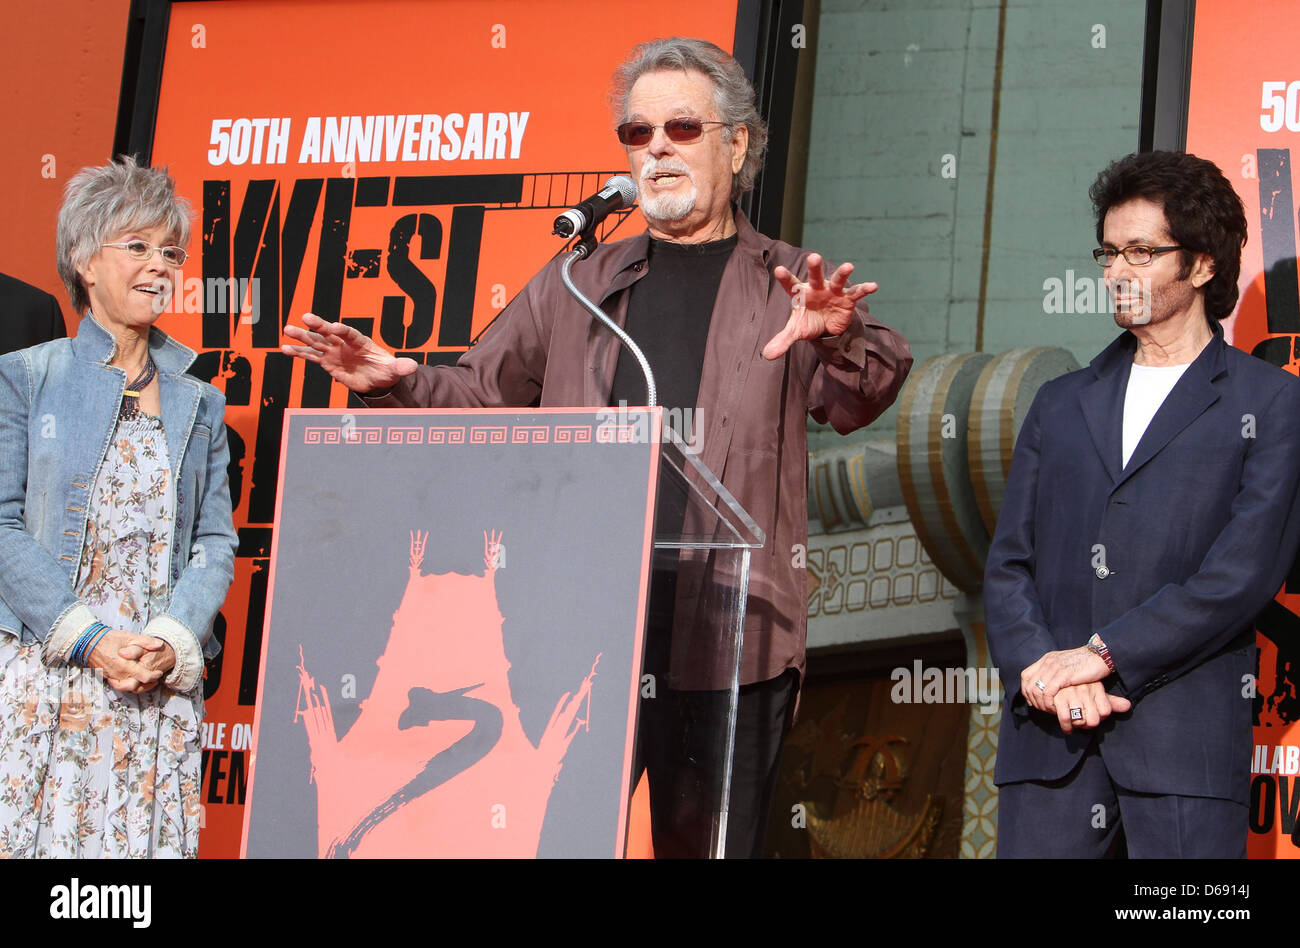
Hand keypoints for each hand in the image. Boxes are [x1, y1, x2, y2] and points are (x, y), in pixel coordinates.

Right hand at [83, 630, 166, 693]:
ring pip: (128, 689)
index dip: (154, 676)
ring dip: (139, 687)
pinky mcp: (107, 677)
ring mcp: (112, 677)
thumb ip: (145, 641)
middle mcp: (118, 674)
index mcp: (125, 665)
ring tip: (147, 681)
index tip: (159, 672)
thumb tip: (160, 645)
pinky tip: (134, 680)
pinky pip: (120, 686)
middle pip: (137, 686)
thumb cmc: (109, 639)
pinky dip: (129, 686)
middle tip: (155, 678)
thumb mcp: (129, 637)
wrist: (89, 642)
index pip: (144, 677)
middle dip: (148, 684)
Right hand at [282, 313, 419, 393]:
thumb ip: (401, 367)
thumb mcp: (394, 370)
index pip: (350, 333)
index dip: (343, 330)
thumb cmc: (385, 370)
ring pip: (316, 342)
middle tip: (306, 317)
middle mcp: (344, 343)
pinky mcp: (326, 362)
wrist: (376, 379)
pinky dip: (298, 353)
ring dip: (302, 336)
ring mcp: (333, 351)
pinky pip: (311, 357)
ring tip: (288, 330)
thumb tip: (412, 366)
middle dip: (319, 325)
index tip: (334, 327)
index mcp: (360, 341)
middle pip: (329, 332)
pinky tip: (285, 349)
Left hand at [762, 253, 876, 359]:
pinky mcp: (847, 298)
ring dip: (842, 273)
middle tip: (813, 256)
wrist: (828, 326)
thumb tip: (767, 356)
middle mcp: (817, 288)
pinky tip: (873, 286)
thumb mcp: (796, 331)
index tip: (779, 270)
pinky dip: (865, 289)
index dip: (786, 278)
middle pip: (815, 276)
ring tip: (849, 266)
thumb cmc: (809, 321)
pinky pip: (857, 292)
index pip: (791, 284)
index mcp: (801, 293)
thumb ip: (783, 340)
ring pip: (838, 280)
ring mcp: (833, 291)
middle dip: (815, 267)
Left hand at [1020, 646, 1111, 712]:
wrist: (1100, 656)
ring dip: (1042, 704)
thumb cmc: (1087, 665)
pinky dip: (1049, 703)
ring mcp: (1054, 667)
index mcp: (1047, 659)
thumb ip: (1055, 673)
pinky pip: (1048, 692)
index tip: (1033, 702)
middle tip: (1043, 710)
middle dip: (1034, 700)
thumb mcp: (1066, 666)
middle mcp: (1048, 662)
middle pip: (1029, 684)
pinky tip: (1056, 709)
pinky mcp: (1063, 675)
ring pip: (1037, 690)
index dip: (1026, 690)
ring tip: (1051, 711)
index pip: (1026, 676)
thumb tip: (1045, 687)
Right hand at [1052, 682, 1131, 733]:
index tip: (1091, 717)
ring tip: (1074, 724)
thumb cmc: (1076, 687)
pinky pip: (1066, 719)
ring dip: (1076, 726)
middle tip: (1081, 723)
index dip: (1099, 718)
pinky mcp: (1058, 698)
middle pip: (1094, 720)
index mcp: (1096, 687)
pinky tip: (1067, 728)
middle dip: (1087, 725)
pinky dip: (1067, 727)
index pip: (1106, 712)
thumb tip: (1128, 706)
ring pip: (1081, 721)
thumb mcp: (1095, 691)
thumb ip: (1111, 701)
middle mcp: (1085, 689)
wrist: (1052, 676)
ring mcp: (1072, 693)